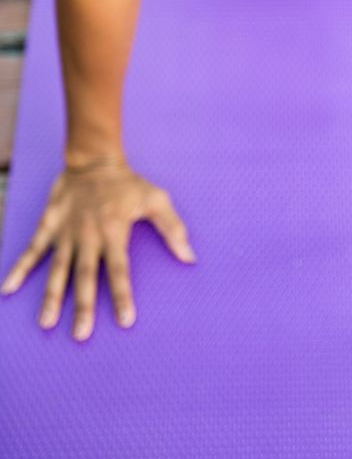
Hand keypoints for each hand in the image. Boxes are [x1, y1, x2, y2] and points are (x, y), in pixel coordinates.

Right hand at [0, 157, 196, 340]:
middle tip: (81, 335)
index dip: (122, 296)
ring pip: (58, 269)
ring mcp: (66, 233)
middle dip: (84, 306)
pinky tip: (7, 289)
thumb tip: (190, 257)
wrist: (93, 159)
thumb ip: (172, 228)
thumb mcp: (156, 199)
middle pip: (86, 276)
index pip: (119, 270)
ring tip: (46, 323)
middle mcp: (88, 237)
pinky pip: (31, 250)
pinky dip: (19, 269)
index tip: (126, 321)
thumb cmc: (127, 184)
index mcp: (114, 232)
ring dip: (52, 296)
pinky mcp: (48, 226)